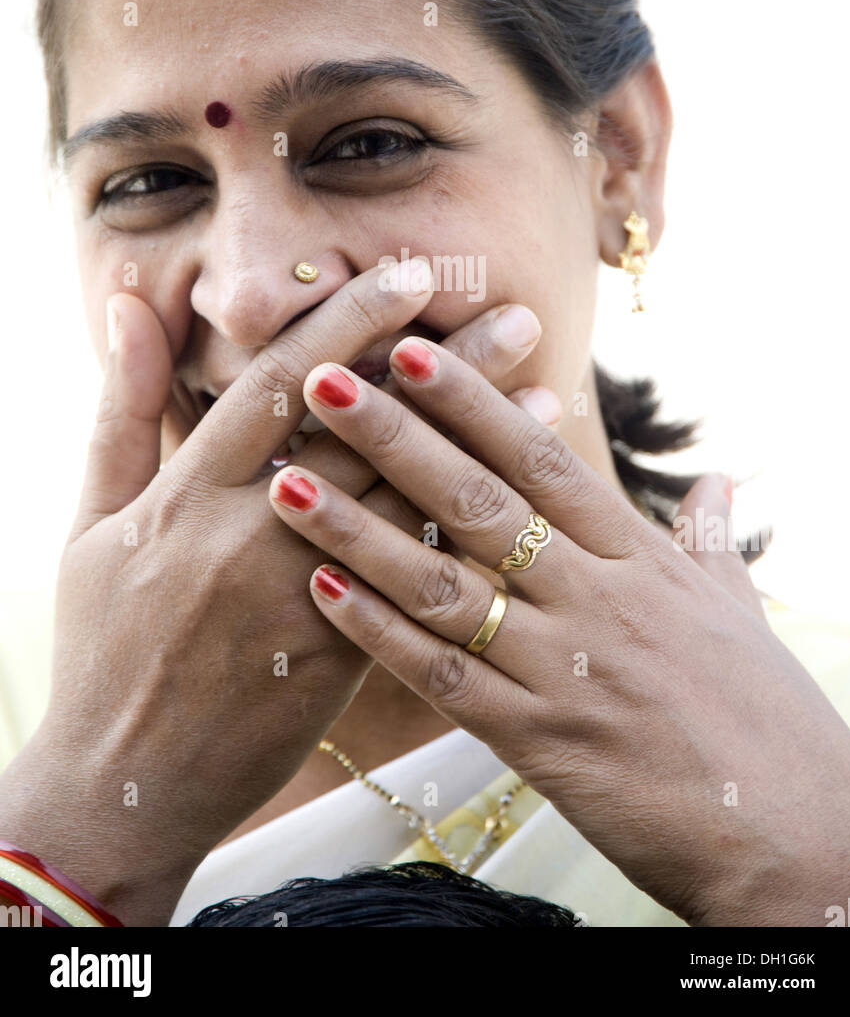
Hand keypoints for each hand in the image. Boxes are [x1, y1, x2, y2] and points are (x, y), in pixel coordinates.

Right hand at [0, 265, 550, 924]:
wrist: (123, 787)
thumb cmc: (103, 646)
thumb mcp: (92, 523)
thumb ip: (124, 410)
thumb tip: (128, 307)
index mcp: (188, 495)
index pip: (280, 384)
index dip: (350, 323)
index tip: (412, 276)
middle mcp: (250, 539)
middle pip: (366, 434)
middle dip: (446, 370)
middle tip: (514, 315)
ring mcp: (301, 600)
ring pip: (407, 503)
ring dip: (478, 445)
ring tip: (542, 389)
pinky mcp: (341, 658)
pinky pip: (414, 580)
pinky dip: (465, 528)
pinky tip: (518, 496)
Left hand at [268, 337, 849, 927]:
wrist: (797, 834)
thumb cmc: (768, 717)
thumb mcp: (740, 610)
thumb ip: (712, 539)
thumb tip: (719, 483)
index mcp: (640, 556)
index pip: (543, 458)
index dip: (473, 400)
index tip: (412, 349)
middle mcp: (595, 596)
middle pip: (479, 500)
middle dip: (396, 436)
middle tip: (324, 379)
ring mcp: (563, 665)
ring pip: (442, 581)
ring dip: (358, 528)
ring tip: (288, 481)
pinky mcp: (539, 739)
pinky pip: (442, 677)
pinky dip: (379, 634)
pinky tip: (322, 591)